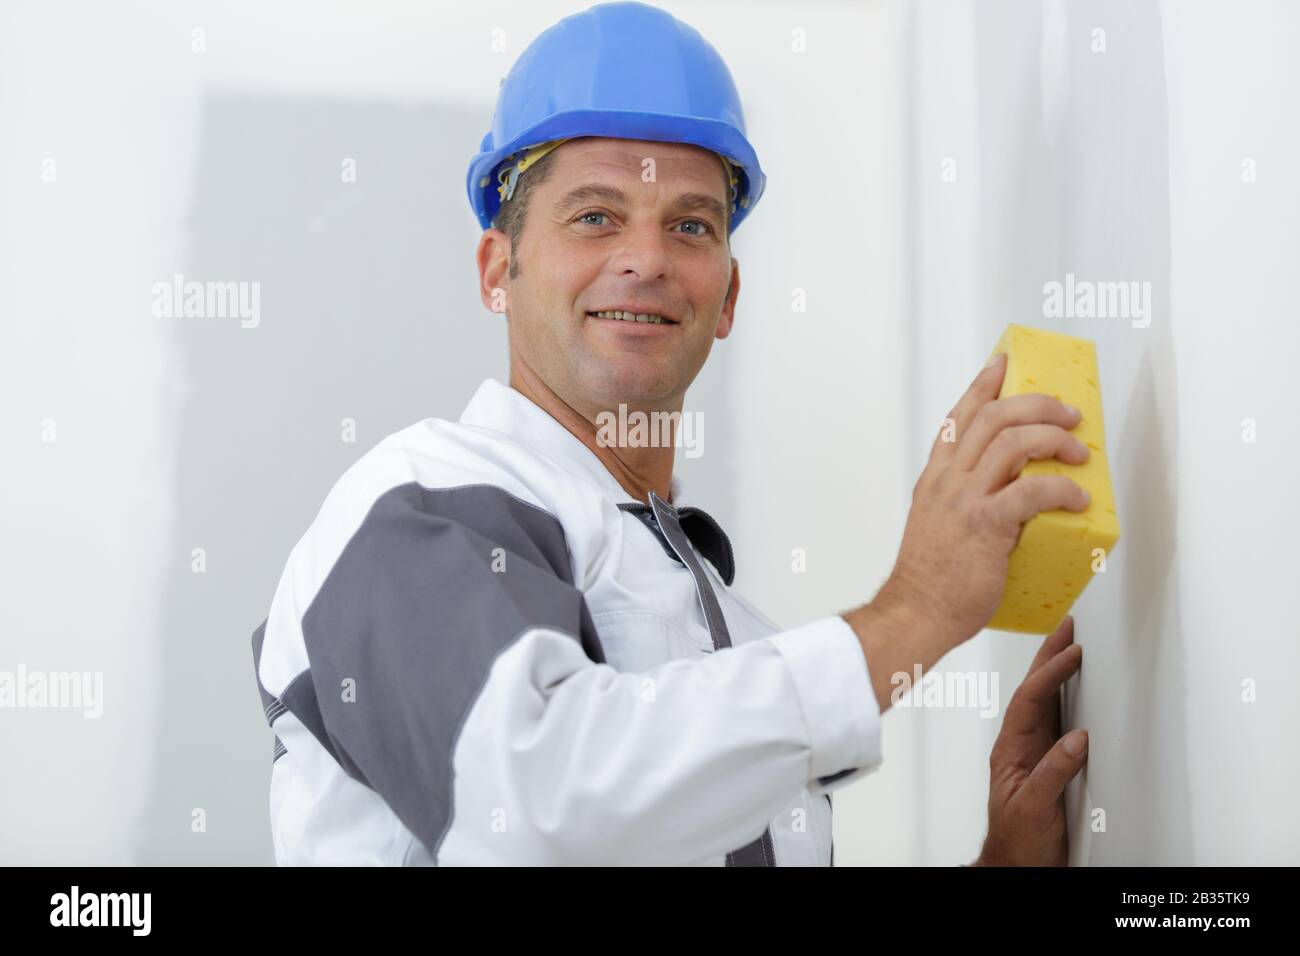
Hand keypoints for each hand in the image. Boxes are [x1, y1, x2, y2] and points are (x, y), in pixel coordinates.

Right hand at [884, 352, 1091, 649]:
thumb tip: (1009, 496)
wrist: (916, 611)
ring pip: (1013, 442)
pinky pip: (1031, 491)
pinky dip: (1061, 488)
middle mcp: (948, 481)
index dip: (982, 385)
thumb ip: (963, 502)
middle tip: (1067, 414)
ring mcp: (965, 500)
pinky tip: (1077, 499)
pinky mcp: (987, 525)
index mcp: (935, 478)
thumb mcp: (936, 525)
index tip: (1002, 364)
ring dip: (1054, 439)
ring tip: (1078, 451)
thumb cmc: (931, 579)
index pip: (959, 416)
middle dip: (1037, 405)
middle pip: (993, 417)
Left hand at [974, 615, 1087, 865]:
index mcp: (1011, 749)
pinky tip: (1081, 686)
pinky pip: (1062, 722)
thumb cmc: (1018, 840)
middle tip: (1067, 625)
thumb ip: (1053, 772)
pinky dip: (1071, 699)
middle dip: (1049, 656)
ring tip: (1071, 642)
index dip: (1050, 673)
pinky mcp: (1053, 763)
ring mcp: (1036, 752)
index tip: (1071, 652)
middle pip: (1035, 690)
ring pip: (1048, 702)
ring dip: (1058, 672)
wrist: (1018, 865)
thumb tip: (1077, 738)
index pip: (1030, 700)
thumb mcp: (1034, 807)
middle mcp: (1022, 744)